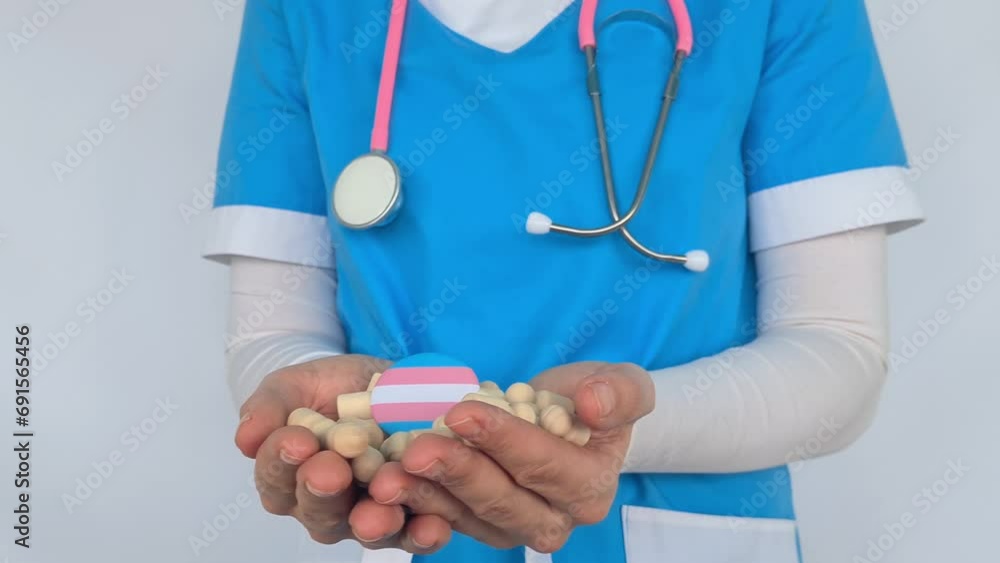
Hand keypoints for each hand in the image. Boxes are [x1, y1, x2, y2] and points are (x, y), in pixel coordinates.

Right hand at [236, 355, 452, 553]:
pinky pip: (414, 531)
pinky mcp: (408, 512)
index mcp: (287, 479)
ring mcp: (366, 513)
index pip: (275, 478)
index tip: (296, 440)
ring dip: (374, 523)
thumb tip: (245, 437)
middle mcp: (324, 505)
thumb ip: (268, 408)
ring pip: (366, 527)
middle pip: (318, 511)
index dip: (282, 461)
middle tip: (331, 471)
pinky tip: (433, 527)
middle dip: (324, 491)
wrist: (379, 381)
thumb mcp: (294, 386)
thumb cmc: (327, 388)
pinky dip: (423, 532)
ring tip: (380, 513)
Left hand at [367, 362, 652, 551]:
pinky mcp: (480, 526)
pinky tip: (388, 480)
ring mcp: (514, 529)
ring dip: (425, 494)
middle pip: (501, 499)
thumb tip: (594, 404)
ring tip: (389, 473)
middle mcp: (555, 520)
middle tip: (415, 448)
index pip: (544, 465)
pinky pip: (446, 518)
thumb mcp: (622, 384)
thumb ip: (621, 393)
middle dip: (456, 472)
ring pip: (467, 515)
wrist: (568, 416)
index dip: (503, 440)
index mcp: (590, 488)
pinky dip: (417, 499)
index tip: (462, 412)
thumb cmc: (593, 397)